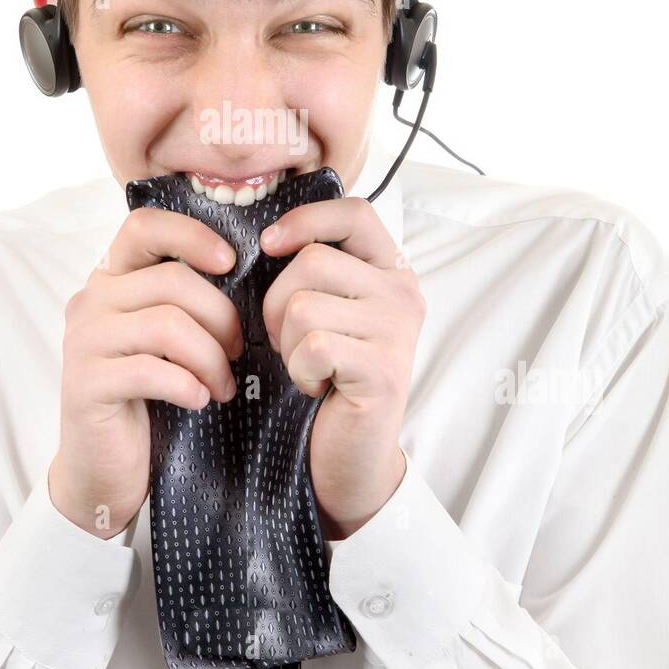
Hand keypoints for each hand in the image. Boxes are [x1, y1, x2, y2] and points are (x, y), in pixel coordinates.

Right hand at [50, 206, 242, 537]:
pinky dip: (187, 385)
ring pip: (168, 325)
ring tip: (222, 385)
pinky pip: (151, 370)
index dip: (192, 236)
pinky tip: (199, 400)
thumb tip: (249, 272)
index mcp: (112, 279)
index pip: (144, 226)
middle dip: (221, 318)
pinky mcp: (86, 383)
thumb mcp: (168, 338)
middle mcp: (91, 300)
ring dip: (210, 358)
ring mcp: (83, 341)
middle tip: (237, 353)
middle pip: (172, 282)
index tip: (230, 263)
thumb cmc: (149, 396)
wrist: (106, 466)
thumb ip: (188, 301)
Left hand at [259, 197, 422, 539]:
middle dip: (277, 303)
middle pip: (312, 261)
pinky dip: (299, 371)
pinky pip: (311, 346)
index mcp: (390, 271)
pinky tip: (318, 386)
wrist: (350, 455)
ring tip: (308, 367)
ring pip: (304, 304)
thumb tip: (265, 237)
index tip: (269, 245)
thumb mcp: (326, 312)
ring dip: (287, 343)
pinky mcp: (383, 369)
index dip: (305, 220)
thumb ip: (312, 272)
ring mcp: (398, 331)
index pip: (354, 213)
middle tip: (289, 341)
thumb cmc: (328, 378)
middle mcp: (403, 293)